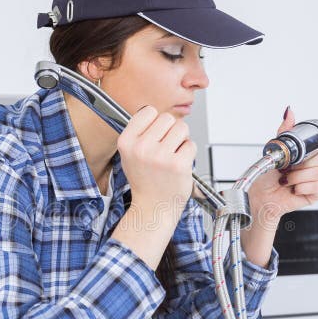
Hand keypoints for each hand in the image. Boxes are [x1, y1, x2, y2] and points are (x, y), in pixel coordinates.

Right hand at [117, 106, 196, 221]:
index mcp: (126, 142)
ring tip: (173, 155)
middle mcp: (141, 148)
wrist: (153, 208)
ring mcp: (160, 156)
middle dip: (171, 130)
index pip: (148, 111)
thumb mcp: (130, 154)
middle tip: (166, 148)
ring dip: (182, 140)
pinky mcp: (178, 164)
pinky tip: (179, 165)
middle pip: (167, 118)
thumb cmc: (144, 180)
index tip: (155, 134)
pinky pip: (191, 144)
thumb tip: (154, 112)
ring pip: (182, 128)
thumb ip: (139, 132)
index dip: (155, 121)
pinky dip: (189, 153)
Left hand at [247, 106, 317, 231]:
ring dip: (298, 175)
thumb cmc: (267, 174)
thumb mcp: (276, 148)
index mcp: (309, 152)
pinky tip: (292, 187)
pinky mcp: (314, 193)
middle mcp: (314, 165)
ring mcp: (315, 180)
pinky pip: (315, 186)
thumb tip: (289, 113)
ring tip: (288, 178)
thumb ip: (286, 130)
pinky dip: (300, 186)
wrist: (260, 195)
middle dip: (305, 162)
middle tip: (292, 165)